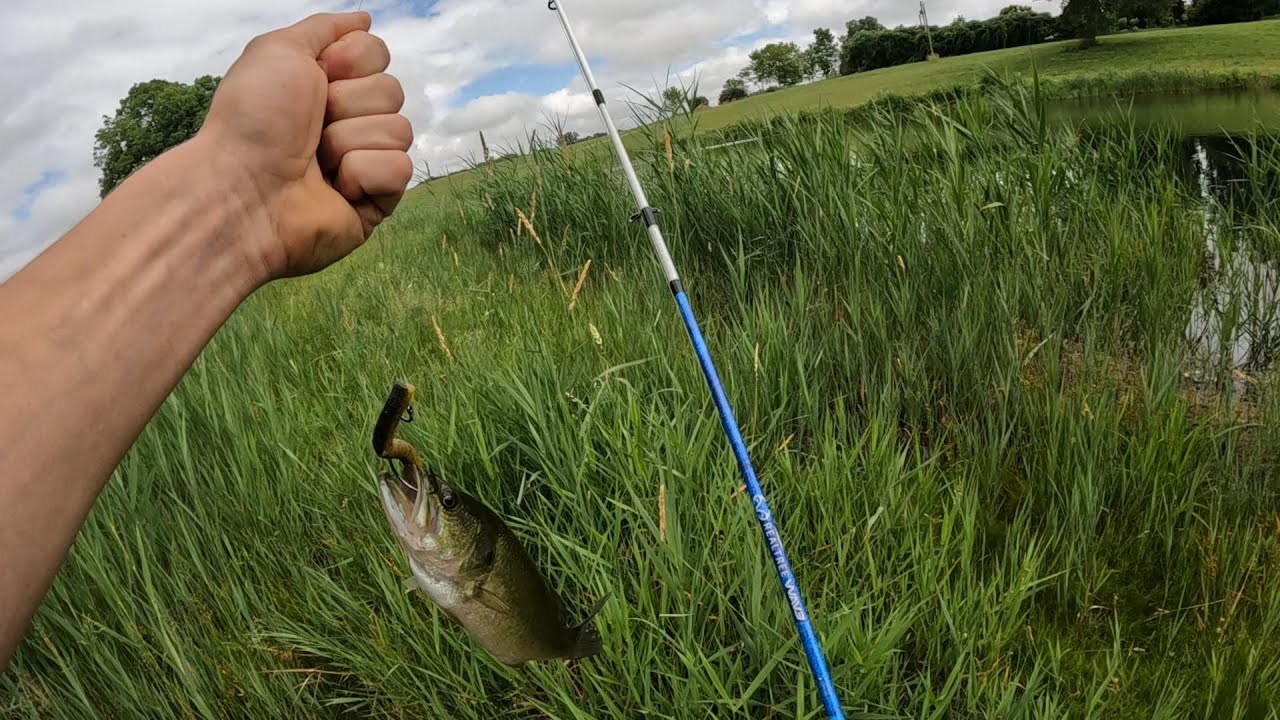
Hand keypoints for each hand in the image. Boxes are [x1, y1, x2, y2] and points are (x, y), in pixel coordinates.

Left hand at [199, 11, 412, 280]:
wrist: (243, 189)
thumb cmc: (252, 121)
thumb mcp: (280, 49)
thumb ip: (324, 28)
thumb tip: (364, 19)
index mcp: (328, 85)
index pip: (378, 54)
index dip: (353, 61)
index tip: (321, 75)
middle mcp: (349, 121)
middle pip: (393, 90)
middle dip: (350, 103)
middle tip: (314, 124)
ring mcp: (365, 161)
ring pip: (400, 130)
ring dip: (350, 140)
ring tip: (317, 161)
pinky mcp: (377, 200)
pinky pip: (400, 168)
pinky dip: (363, 173)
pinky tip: (334, 187)